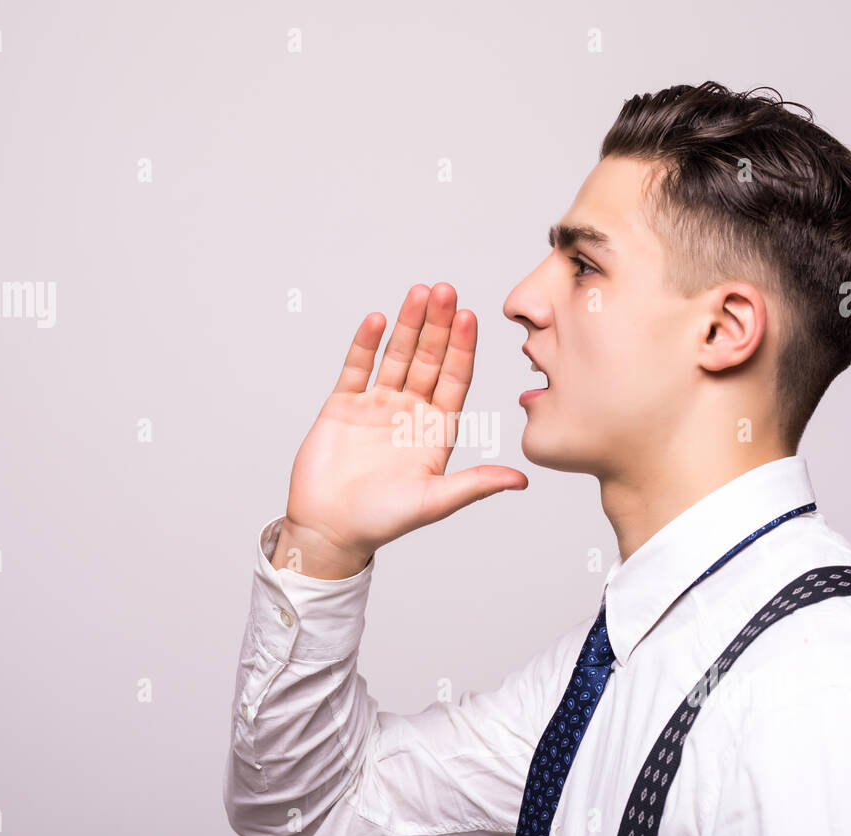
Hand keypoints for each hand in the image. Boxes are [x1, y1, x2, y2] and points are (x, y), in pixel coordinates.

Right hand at [272, 283, 527, 578]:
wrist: (329, 529)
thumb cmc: (382, 521)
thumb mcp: (435, 502)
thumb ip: (475, 484)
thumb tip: (521, 480)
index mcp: (436, 430)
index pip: (456, 379)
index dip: (463, 348)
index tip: (470, 316)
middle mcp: (411, 412)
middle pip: (429, 359)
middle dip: (439, 325)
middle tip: (446, 290)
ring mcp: (377, 406)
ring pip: (396, 356)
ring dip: (408, 324)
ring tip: (419, 292)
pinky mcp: (344, 406)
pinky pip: (357, 367)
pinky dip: (366, 344)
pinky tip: (377, 319)